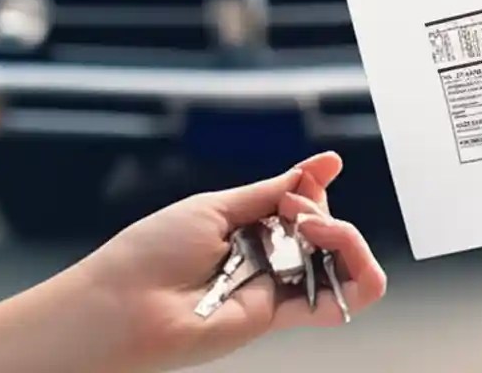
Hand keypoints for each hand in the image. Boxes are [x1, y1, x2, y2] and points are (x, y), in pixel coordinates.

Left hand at [74, 152, 387, 371]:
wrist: (123, 305)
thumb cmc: (151, 254)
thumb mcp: (218, 206)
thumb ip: (275, 191)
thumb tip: (325, 165)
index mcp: (249, 227)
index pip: (305, 204)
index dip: (316, 189)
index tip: (320, 173)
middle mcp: (267, 258)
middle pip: (327, 229)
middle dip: (322, 209)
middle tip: (294, 209)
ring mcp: (276, 287)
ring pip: (345, 263)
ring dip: (344, 237)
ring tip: (311, 228)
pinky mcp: (281, 317)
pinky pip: (340, 300)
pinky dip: (359, 274)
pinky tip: (337, 248)